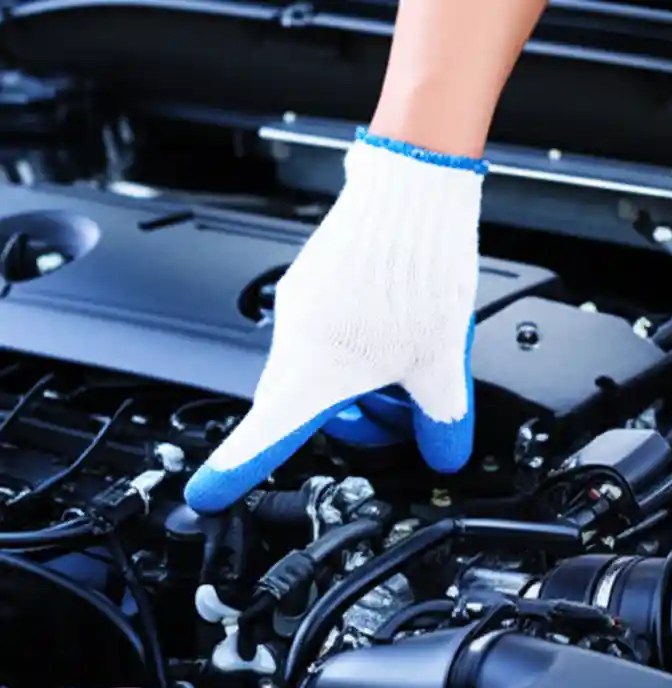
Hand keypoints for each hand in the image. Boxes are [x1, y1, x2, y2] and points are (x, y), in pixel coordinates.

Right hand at [184, 132, 485, 513]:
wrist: (414, 192)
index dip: (234, 472)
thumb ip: (443, 418)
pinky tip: (398, 324)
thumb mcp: (444, 365)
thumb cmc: (418, 270)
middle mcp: (294, 338)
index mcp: (313, 371)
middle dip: (343, 418)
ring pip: (316, 362)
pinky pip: (324, 327)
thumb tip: (446, 452)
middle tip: (394, 417)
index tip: (209, 494)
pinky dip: (354, 342)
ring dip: (353, 378)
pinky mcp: (315, 278)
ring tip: (411, 362)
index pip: (263, 437)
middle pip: (299, 401)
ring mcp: (301, 303)